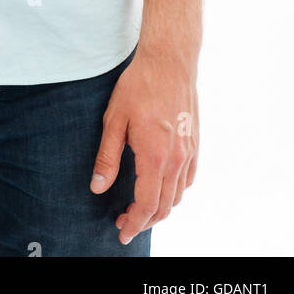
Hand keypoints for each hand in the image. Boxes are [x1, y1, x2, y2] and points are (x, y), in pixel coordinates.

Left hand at [89, 47, 198, 244]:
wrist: (169, 61)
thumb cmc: (138, 86)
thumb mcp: (114, 119)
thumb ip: (107, 157)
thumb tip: (98, 188)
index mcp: (155, 156)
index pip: (147, 205)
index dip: (134, 223)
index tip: (121, 232)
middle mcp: (177, 159)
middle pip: (165, 206)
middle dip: (145, 221)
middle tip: (125, 222)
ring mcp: (189, 152)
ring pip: (178, 195)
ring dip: (161, 209)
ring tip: (140, 209)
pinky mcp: (195, 143)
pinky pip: (189, 179)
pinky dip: (176, 192)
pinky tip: (162, 188)